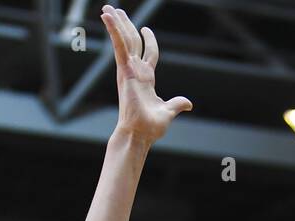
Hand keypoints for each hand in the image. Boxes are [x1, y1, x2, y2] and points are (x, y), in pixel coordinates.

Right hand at [102, 5, 191, 142]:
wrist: (139, 134)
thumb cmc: (150, 127)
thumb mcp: (167, 112)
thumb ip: (176, 104)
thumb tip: (188, 104)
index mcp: (146, 78)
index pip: (148, 53)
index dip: (149, 40)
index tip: (146, 29)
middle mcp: (135, 71)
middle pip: (132, 41)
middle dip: (126, 25)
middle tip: (117, 10)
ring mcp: (128, 69)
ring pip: (124, 40)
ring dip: (117, 23)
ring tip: (108, 7)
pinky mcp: (124, 70)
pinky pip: (119, 45)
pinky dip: (113, 30)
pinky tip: (107, 16)